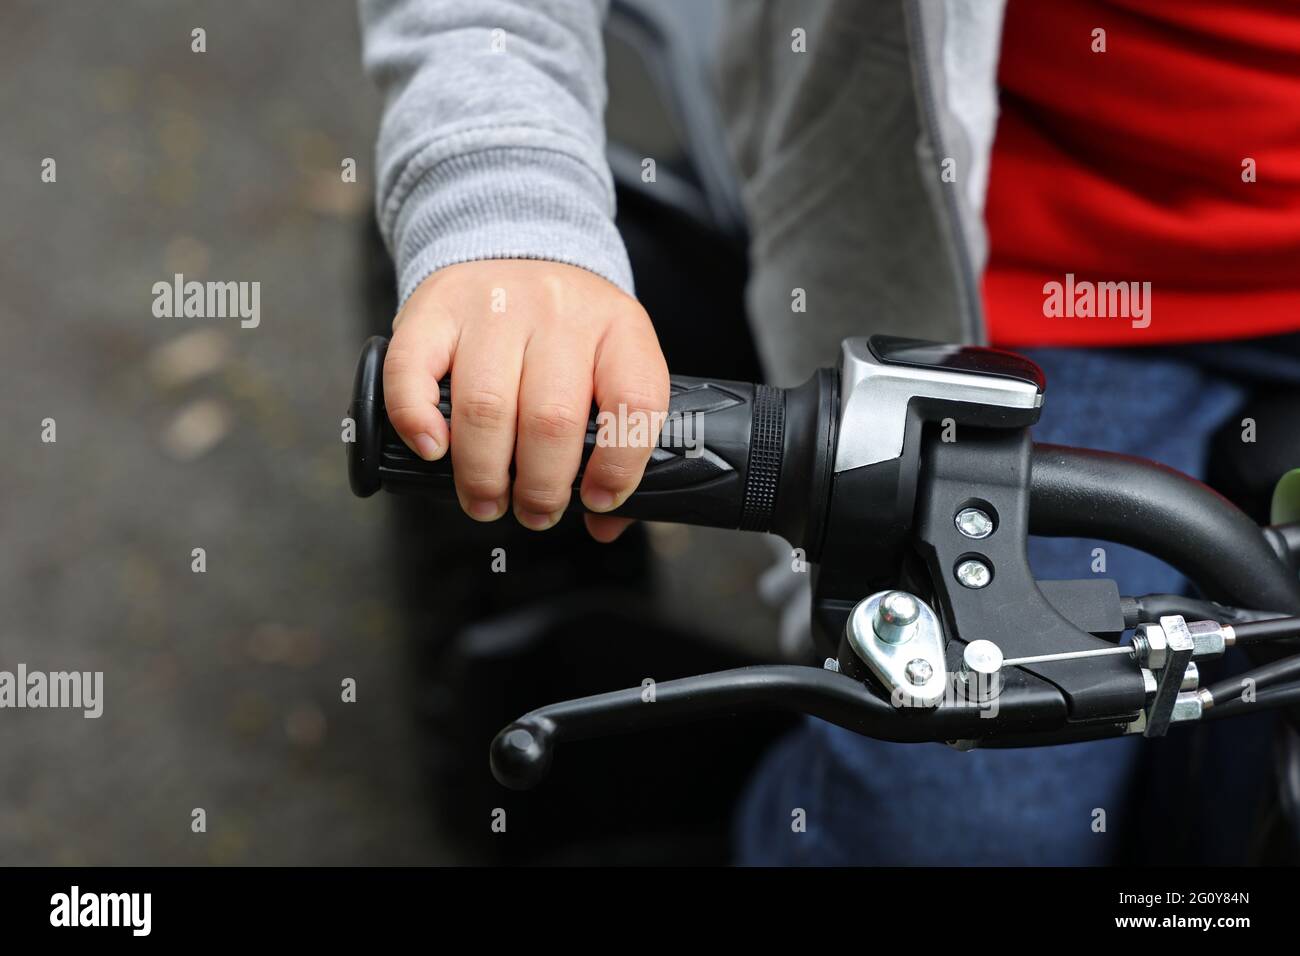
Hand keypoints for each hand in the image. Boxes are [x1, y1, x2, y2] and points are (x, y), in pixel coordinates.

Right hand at [382, 259, 668, 541]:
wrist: (515, 241)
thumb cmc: (566, 327)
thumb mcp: (611, 361)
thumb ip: (619, 440)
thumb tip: (605, 521)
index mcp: (619, 327)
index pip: (635, 401)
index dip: (618, 465)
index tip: (596, 499)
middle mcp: (558, 311)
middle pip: (551, 420)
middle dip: (539, 488)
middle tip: (532, 512)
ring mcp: (493, 305)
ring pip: (485, 407)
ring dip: (482, 473)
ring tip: (486, 500)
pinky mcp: (435, 309)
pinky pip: (414, 373)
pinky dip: (417, 422)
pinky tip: (434, 451)